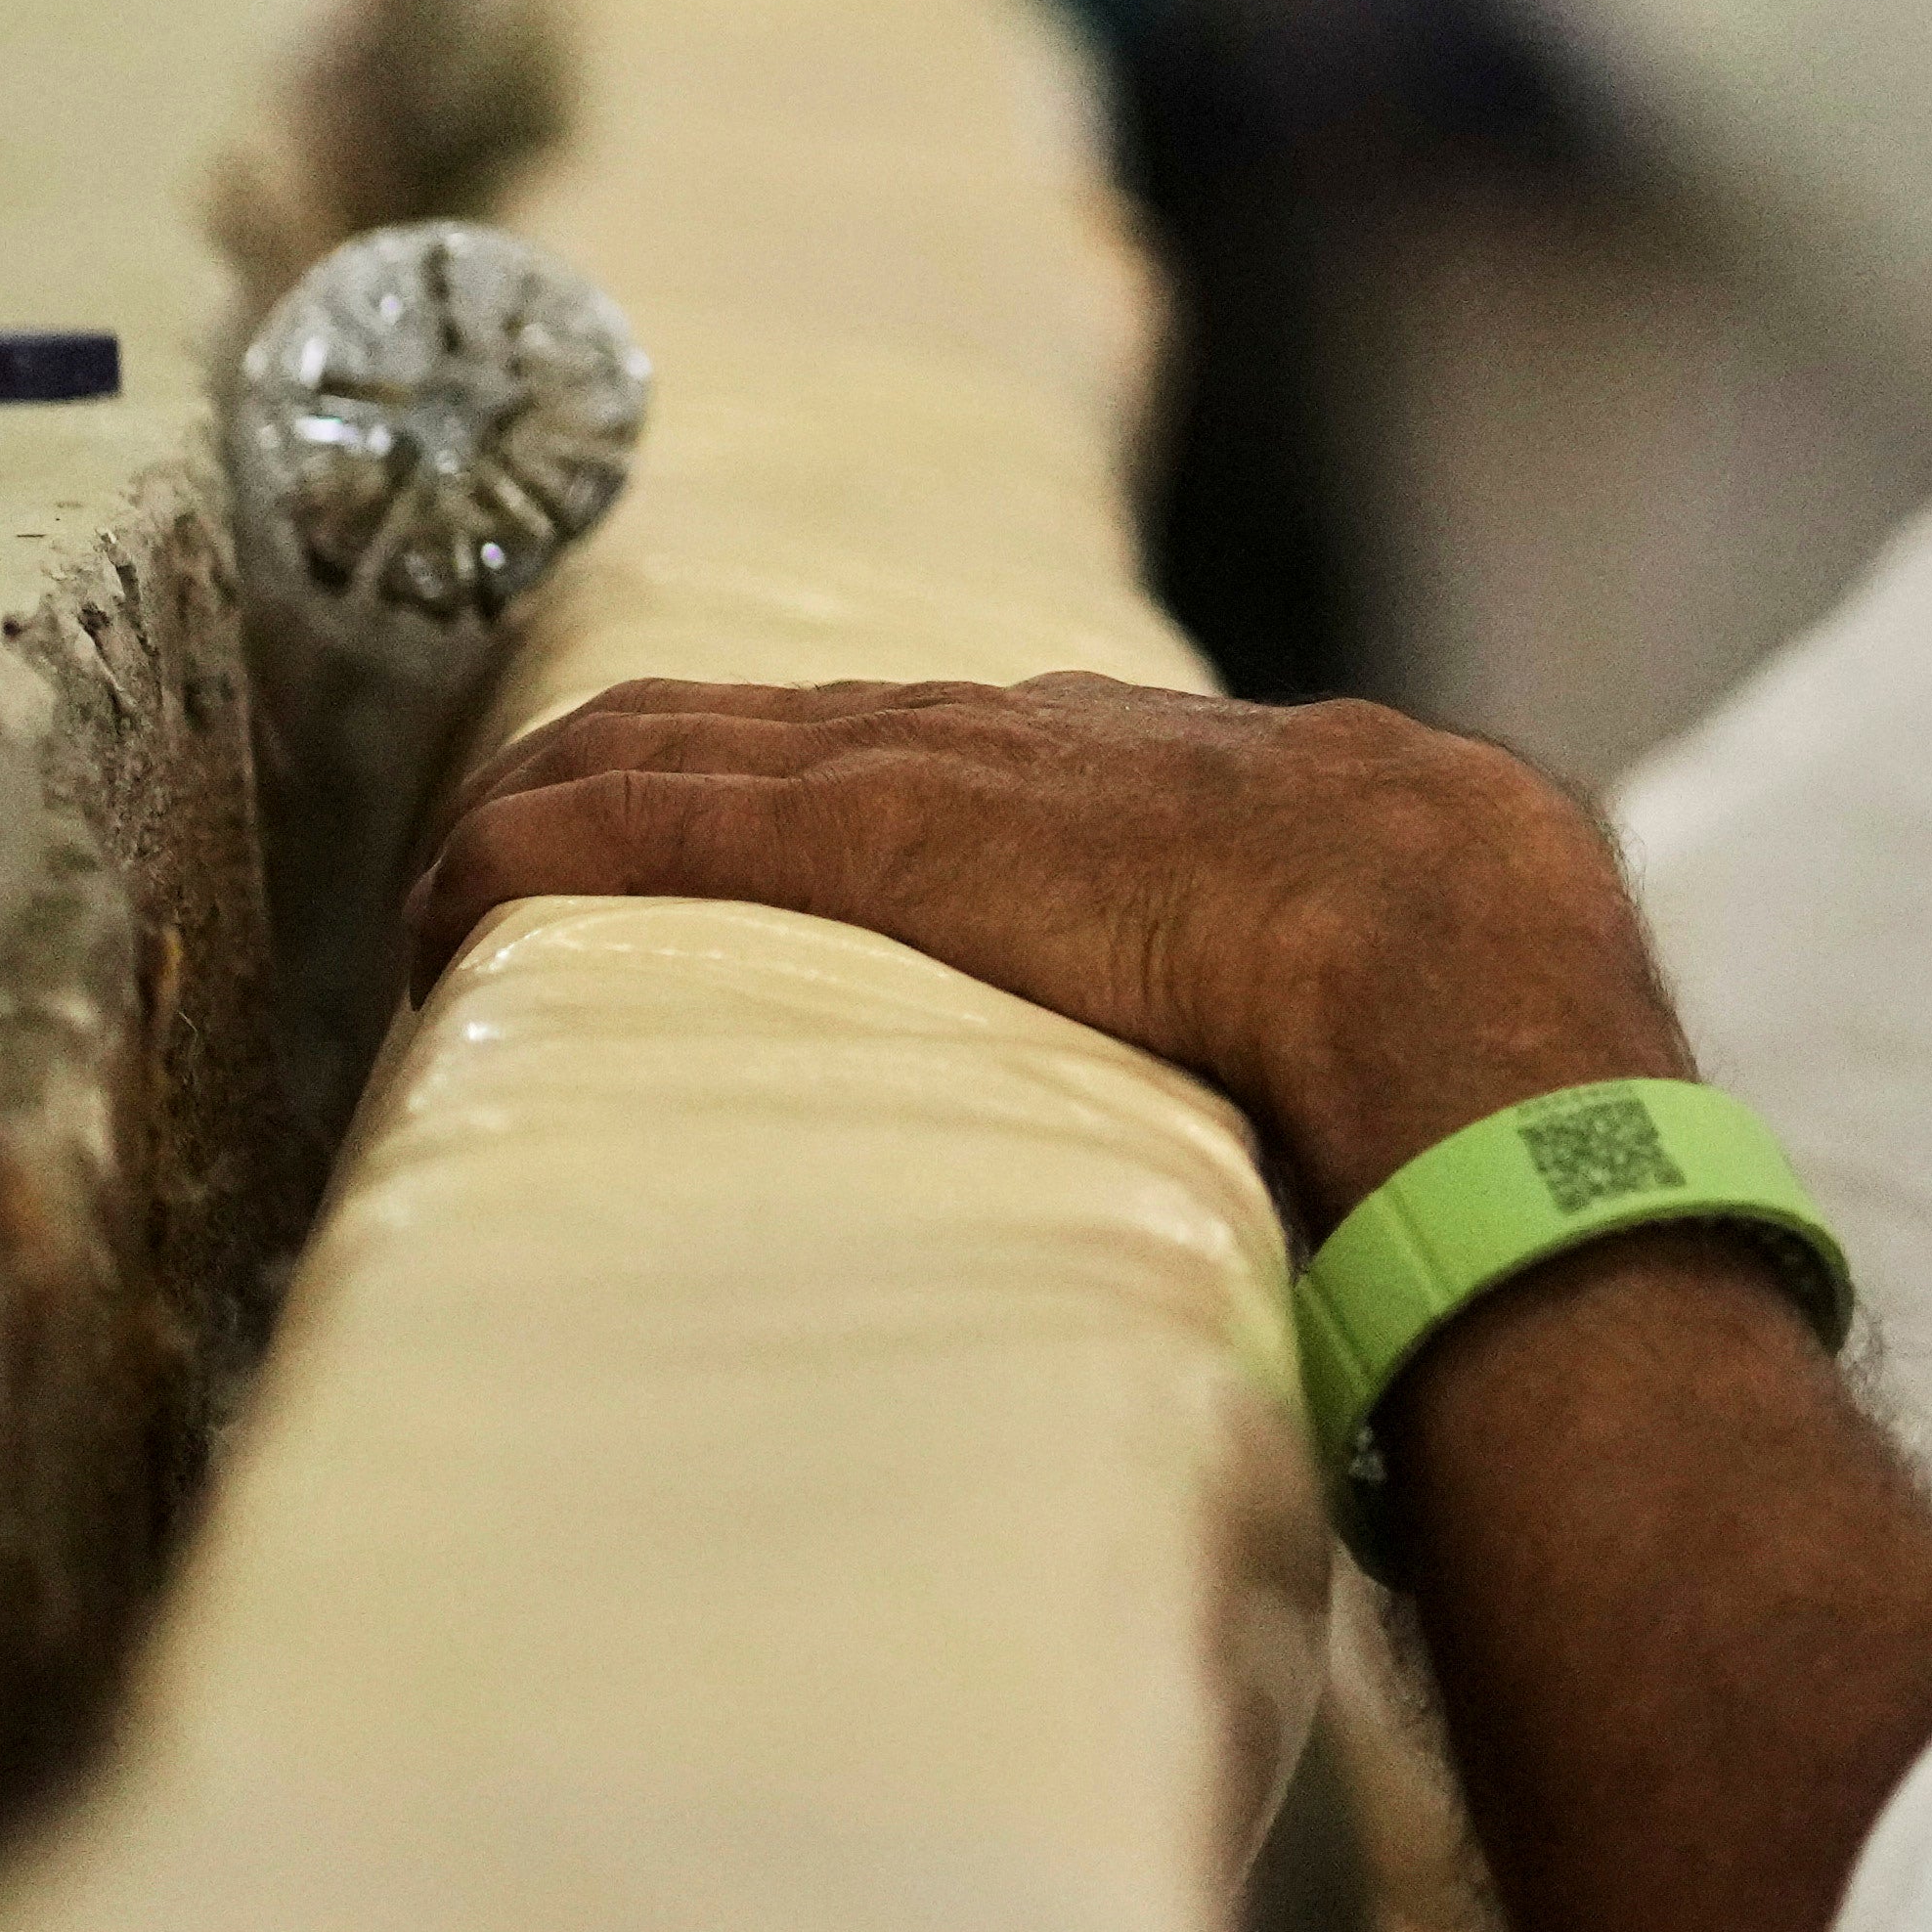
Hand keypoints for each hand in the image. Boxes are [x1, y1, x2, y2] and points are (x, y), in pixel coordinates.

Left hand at [410, 674, 1684, 1223]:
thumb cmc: (1479, 1036)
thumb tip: (1349, 1213)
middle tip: (527, 857)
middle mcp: (1040, 743)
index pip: (944, 745)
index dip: (826, 785)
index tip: (741, 843)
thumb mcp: (1394, 1004)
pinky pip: (665, 814)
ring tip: (452, 885)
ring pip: (700, 744)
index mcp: (1165, 779)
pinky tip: (454, 886)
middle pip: (796, 719)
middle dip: (658, 770)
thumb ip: (1330, 1057)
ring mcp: (956, 782)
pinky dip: (549, 842)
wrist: (1476, 980)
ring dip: (567, 809)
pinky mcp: (880, 839)